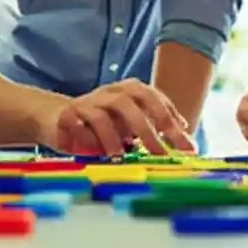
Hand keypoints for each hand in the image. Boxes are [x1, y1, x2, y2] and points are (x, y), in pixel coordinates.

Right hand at [38, 79, 194, 156]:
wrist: (58, 118)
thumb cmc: (103, 126)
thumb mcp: (131, 127)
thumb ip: (155, 132)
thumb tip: (188, 145)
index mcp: (130, 91)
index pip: (153, 98)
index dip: (169, 117)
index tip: (183, 140)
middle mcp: (111, 93)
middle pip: (132, 101)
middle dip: (148, 128)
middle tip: (160, 153)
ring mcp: (88, 102)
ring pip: (104, 114)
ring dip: (113, 137)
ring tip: (119, 155)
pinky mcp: (67, 114)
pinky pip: (78, 123)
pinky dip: (87, 138)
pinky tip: (92, 150)